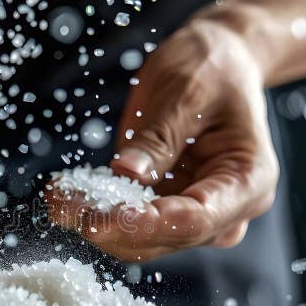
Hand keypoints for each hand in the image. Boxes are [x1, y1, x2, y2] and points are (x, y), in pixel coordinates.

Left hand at [47, 18, 278, 260]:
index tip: (98, 219)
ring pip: (142, 241)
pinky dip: (97, 213)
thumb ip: (158, 137)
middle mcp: (226, 212)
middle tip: (61, 204)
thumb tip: (126, 173)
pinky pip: (129, 224)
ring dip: (96, 223)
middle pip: (166, 239)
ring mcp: (196, 217)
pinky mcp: (166, 211)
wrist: (218, 64)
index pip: (195, 220)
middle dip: (110, 226)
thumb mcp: (186, 91)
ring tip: (57, 198)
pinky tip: (65, 197)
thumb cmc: (212, 70)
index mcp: (248, 182)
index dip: (144, 224)